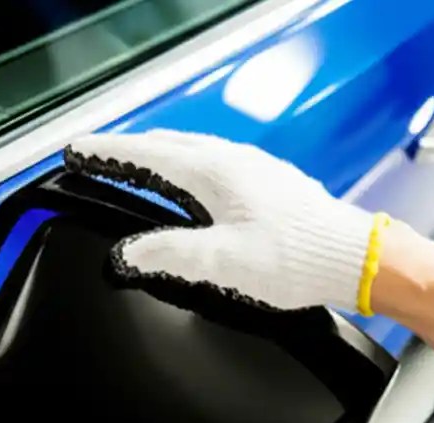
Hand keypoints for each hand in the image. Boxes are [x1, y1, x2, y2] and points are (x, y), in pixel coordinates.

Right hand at [64, 130, 387, 313]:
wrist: (355, 259)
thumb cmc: (297, 259)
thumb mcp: (222, 264)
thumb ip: (168, 255)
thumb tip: (127, 254)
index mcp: (213, 172)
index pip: (144, 154)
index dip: (105, 153)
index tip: (78, 152)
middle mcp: (232, 161)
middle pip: (166, 147)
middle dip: (126, 151)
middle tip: (96, 159)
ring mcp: (253, 170)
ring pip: (191, 153)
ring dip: (157, 157)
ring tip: (133, 168)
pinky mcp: (269, 184)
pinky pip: (214, 165)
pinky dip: (185, 168)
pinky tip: (190, 188)